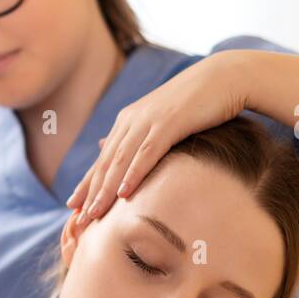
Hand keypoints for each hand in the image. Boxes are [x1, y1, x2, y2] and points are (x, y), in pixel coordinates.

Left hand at [66, 51, 247, 226]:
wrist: (226, 77)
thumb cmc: (196, 103)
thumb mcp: (161, 122)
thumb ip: (135, 138)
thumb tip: (104, 146)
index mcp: (128, 121)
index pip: (102, 159)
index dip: (86, 184)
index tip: (72, 208)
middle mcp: (131, 120)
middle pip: (105, 163)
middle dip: (90, 194)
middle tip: (78, 221)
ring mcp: (149, 120)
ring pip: (121, 161)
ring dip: (105, 190)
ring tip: (93, 214)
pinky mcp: (170, 122)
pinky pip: (147, 152)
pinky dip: (134, 173)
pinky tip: (124, 193)